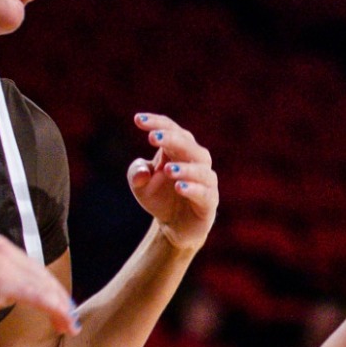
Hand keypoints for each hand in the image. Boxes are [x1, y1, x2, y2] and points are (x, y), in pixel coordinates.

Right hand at [0, 236, 77, 336]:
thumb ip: (10, 282)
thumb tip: (37, 294)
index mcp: (0, 246)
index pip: (37, 271)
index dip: (55, 292)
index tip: (65, 311)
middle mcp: (3, 249)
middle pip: (44, 278)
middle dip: (62, 302)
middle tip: (71, 324)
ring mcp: (2, 263)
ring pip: (44, 288)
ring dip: (62, 310)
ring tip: (68, 328)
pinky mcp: (1, 281)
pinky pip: (37, 297)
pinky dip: (54, 310)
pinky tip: (63, 323)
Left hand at [129, 113, 217, 250]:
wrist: (174, 226)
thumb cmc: (160, 198)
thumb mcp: (139, 185)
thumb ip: (136, 173)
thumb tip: (143, 173)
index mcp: (178, 151)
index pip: (171, 130)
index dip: (156, 123)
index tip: (137, 120)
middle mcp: (195, 162)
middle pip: (189, 145)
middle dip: (171, 139)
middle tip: (153, 137)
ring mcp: (205, 182)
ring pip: (201, 169)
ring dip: (184, 167)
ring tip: (166, 169)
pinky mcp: (209, 202)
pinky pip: (205, 193)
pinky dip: (193, 188)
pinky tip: (179, 187)